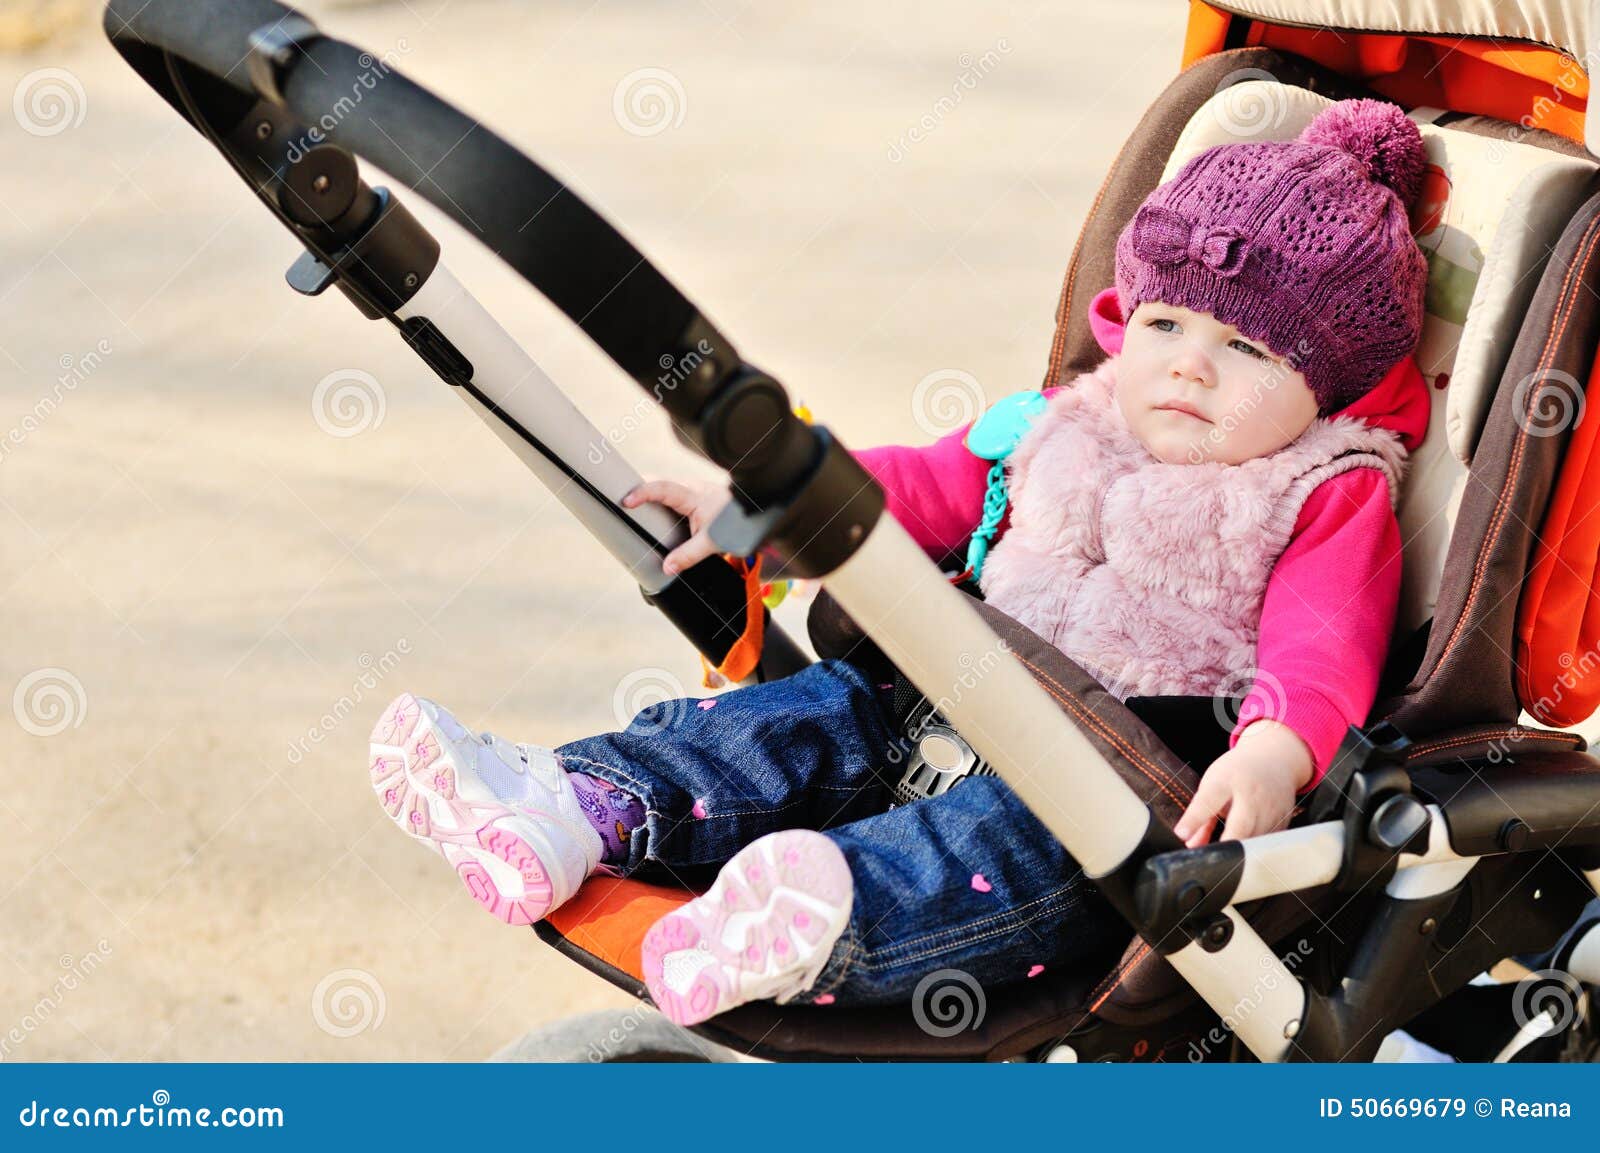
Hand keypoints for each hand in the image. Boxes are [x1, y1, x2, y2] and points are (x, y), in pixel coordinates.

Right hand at [623, 478, 732, 574]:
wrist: (753, 511)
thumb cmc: (735, 523)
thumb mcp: (713, 542)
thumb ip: (689, 556)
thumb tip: (666, 568)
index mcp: (693, 496)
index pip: (662, 489)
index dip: (642, 493)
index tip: (625, 501)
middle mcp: (689, 487)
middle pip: (655, 481)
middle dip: (635, 487)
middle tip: (615, 498)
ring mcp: (689, 488)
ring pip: (660, 485)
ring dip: (644, 492)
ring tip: (624, 504)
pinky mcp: (689, 493)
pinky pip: (666, 491)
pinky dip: (653, 497)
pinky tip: (643, 508)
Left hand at [1172, 720, 1313, 846]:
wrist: (1274, 760)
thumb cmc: (1236, 774)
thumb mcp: (1213, 784)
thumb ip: (1199, 815)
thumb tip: (1189, 843)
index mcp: (1227, 780)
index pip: (1208, 800)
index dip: (1194, 819)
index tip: (1182, 833)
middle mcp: (1252, 793)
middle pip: (1240, 827)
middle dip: (1226, 845)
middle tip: (1213, 859)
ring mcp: (1271, 808)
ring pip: (1256, 841)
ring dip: (1241, 853)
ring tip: (1228, 858)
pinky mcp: (1284, 820)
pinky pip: (1269, 843)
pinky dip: (1257, 851)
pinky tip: (1248, 848)